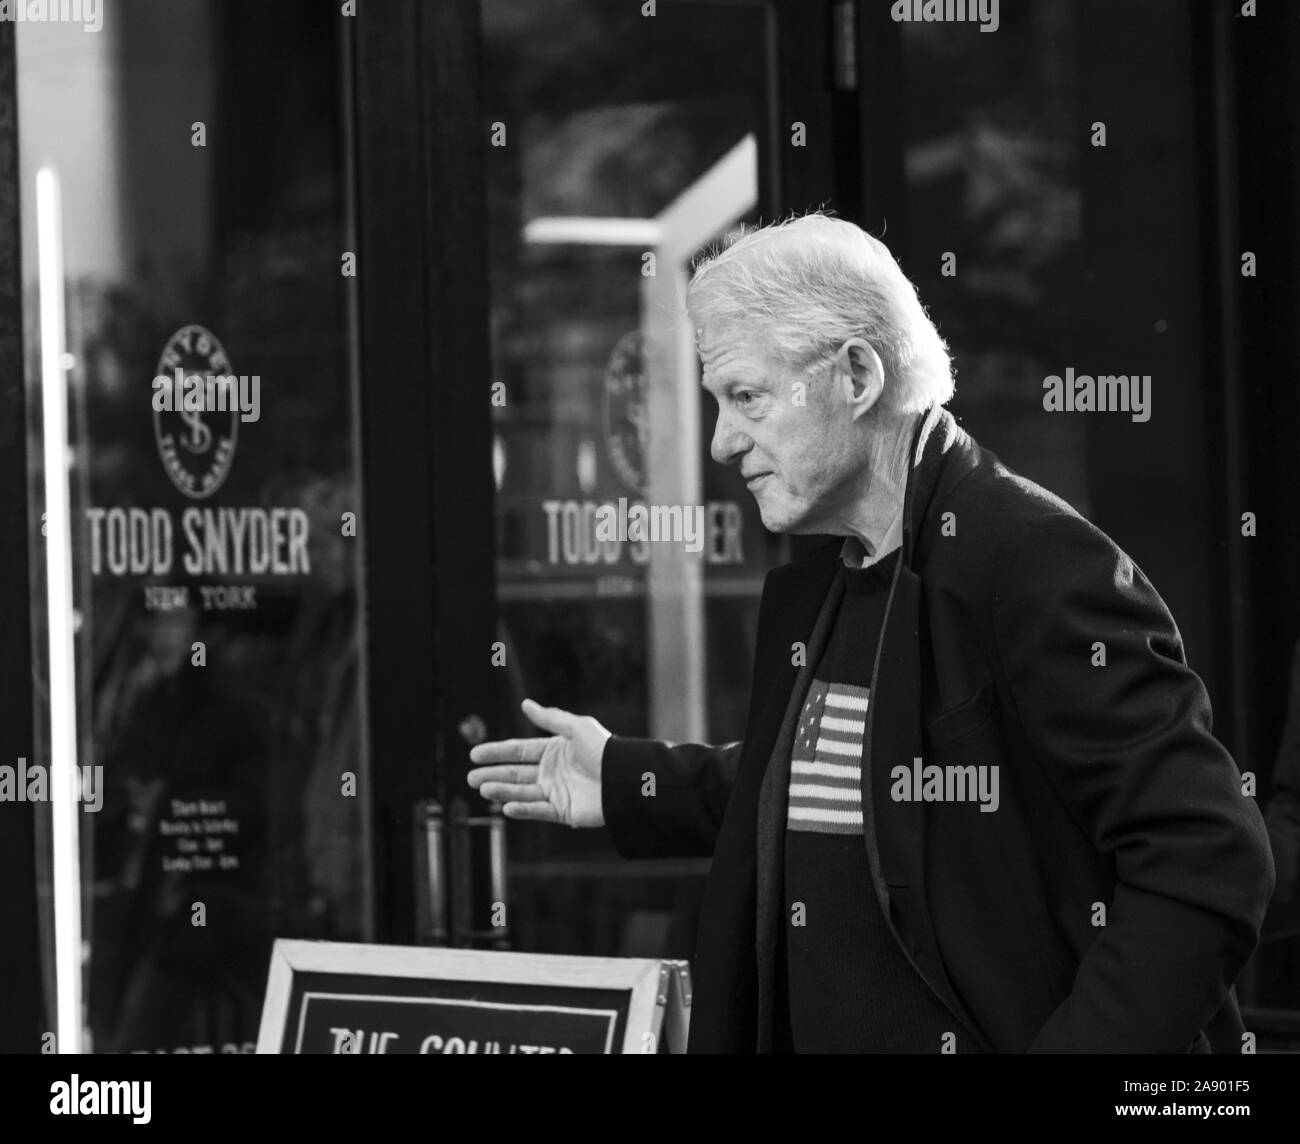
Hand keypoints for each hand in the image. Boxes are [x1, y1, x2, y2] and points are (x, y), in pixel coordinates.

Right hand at [467, 698, 610, 826]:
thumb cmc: (606, 751)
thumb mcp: (577, 728)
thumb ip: (550, 718)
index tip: (475, 754)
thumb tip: (525, 703)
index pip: (519, 751)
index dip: (497, 752)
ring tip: (483, 789)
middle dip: (493, 774)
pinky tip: (506, 806)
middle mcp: (552, 771)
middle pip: (516, 773)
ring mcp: (556, 792)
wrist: (627, 781)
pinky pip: (538, 810)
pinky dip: (522, 809)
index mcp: (555, 750)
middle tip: (470, 777)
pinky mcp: (563, 812)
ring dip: (501, 791)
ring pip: (522, 792)